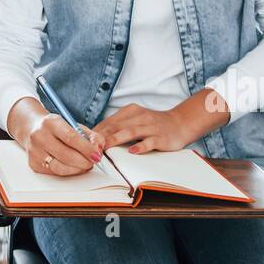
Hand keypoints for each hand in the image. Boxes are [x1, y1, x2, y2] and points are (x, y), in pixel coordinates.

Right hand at [7, 97, 104, 176]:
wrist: (30, 127)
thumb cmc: (54, 126)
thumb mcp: (71, 124)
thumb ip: (89, 135)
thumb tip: (99, 148)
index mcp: (50, 122)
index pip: (71, 138)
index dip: (86, 149)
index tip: (97, 155)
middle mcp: (40, 137)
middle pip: (66, 155)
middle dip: (84, 162)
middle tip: (93, 161)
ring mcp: (35, 152)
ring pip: (60, 168)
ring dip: (77, 169)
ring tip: (84, 165)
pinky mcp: (33, 164)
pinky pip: (54, 173)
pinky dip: (68, 172)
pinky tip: (73, 166)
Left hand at [94, 90, 230, 154]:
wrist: (180, 123)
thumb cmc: (153, 124)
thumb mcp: (134, 120)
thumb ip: (117, 126)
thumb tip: (95, 137)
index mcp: (130, 111)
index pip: (109, 121)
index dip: (96, 131)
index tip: (83, 140)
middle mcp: (139, 117)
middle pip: (117, 126)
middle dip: (102, 136)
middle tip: (89, 145)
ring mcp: (150, 127)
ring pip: (130, 132)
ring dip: (116, 139)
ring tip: (104, 147)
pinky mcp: (161, 137)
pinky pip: (149, 141)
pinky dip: (141, 146)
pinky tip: (132, 151)